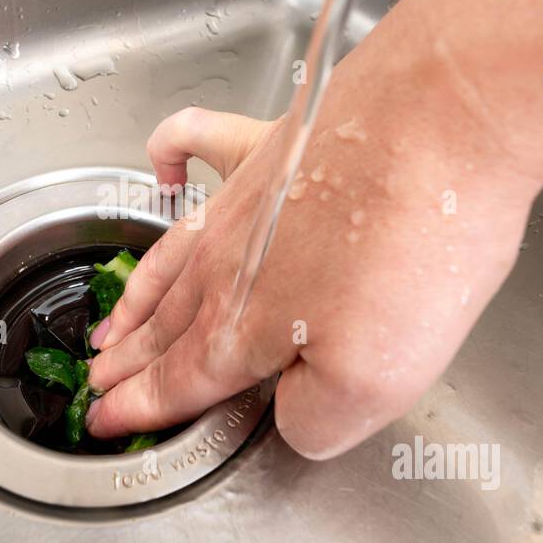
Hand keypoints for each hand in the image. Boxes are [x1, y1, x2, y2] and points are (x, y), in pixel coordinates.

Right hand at [85, 5, 542, 458]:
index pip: (178, 383)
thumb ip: (314, 420)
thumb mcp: (372, 382)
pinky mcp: (275, 143)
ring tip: (114, 324)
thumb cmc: (413, 242)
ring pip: (171, 260)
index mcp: (244, 327)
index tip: (106, 421)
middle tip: (99, 380)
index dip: (140, 410)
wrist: (442, 121)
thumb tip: (290, 420)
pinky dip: (168, 154)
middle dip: (129, 362)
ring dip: (138, 298)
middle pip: (167, 327)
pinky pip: (197, 140)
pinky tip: (162, 163)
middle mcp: (228, 264)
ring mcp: (245, 199)